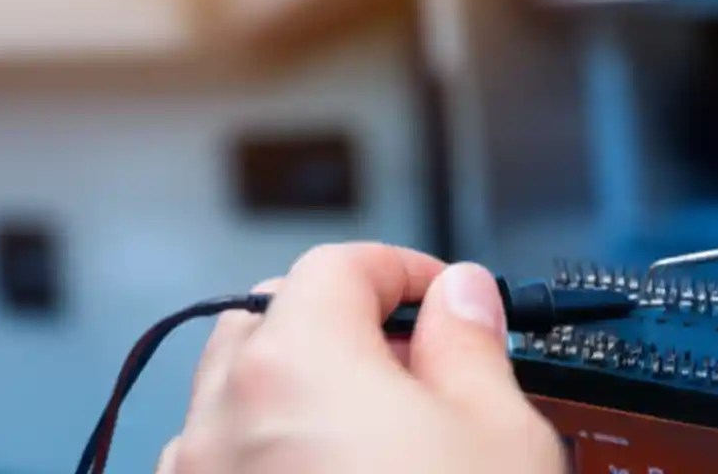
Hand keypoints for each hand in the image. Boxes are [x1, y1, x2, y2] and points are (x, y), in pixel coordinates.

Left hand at [156, 244, 565, 473]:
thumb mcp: (499, 433)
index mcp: (297, 368)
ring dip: (296, 389)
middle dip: (339, 324)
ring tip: (376, 429)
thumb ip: (470, 344)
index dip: (405, 268)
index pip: (338, 264)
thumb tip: (461, 297)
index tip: (447, 295)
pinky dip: (264, 452)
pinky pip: (218, 464)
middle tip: (416, 362)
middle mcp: (224, 421)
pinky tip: (331, 473)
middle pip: (268, 319)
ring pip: (233, 395)